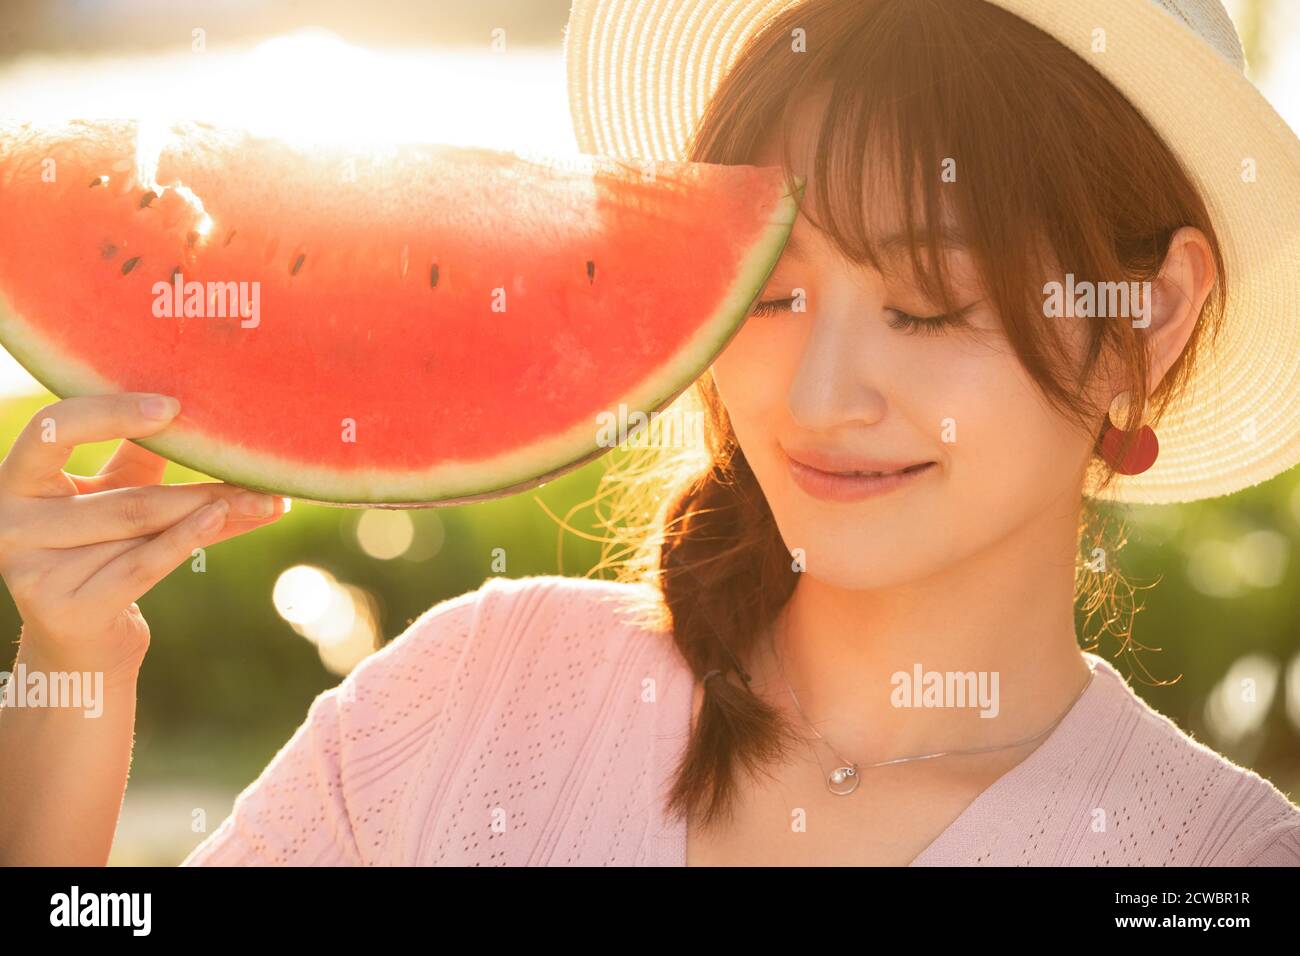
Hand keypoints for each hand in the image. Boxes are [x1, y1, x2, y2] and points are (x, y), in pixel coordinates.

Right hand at [0, 392, 287, 678]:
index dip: (111, 414)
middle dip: (200, 485)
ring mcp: (34, 571)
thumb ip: (140, 456)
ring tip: (265, 501)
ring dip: (213, 513)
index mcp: (16, 482)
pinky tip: (223, 519)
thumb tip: (200, 410)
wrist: (78, 644)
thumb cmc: (100, 553)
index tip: (173, 407)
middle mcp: (12, 524)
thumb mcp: (112, 495)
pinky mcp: (67, 609)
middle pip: (125, 495)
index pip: (52, 430)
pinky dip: (188, 540)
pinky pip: (142, 565)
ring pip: (142, 528)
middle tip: (258, 471)